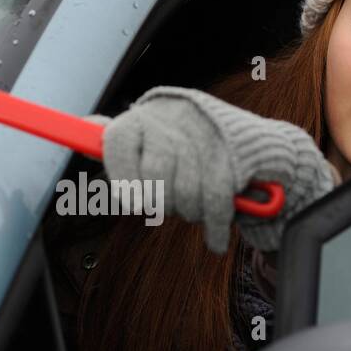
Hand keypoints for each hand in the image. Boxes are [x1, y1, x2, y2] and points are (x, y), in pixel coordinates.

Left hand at [101, 86, 338, 252]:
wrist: (264, 151)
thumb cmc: (200, 152)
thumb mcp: (159, 140)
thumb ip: (126, 139)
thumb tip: (86, 123)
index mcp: (151, 111)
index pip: (116, 141)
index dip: (122, 178)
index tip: (131, 201)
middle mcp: (176, 114)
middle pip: (153, 177)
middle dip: (166, 204)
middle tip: (176, 205)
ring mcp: (208, 132)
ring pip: (184, 193)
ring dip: (193, 214)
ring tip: (200, 209)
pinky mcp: (236, 154)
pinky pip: (215, 202)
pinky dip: (215, 227)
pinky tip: (215, 238)